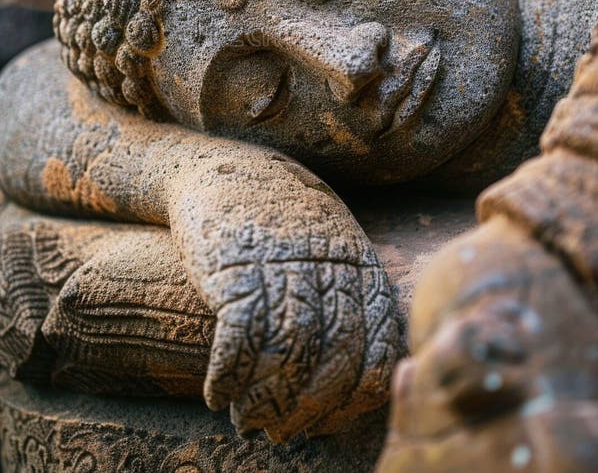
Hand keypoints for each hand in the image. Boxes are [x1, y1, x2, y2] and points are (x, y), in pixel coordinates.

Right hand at [203, 224, 399, 439]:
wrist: (223, 167)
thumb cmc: (280, 215)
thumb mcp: (331, 240)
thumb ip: (350, 291)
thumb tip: (361, 372)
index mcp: (358, 261)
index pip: (380, 343)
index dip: (359, 394)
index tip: (331, 419)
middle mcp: (326, 263)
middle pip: (336, 356)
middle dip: (310, 407)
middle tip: (283, 431)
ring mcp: (281, 263)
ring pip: (290, 352)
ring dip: (267, 400)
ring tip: (249, 420)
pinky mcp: (235, 265)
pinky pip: (240, 336)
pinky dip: (229, 376)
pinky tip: (217, 395)